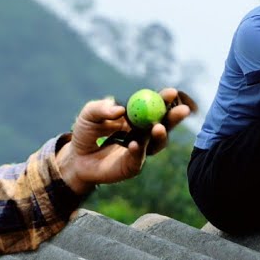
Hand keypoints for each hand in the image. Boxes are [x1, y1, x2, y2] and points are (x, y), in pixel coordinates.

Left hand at [58, 87, 192, 194]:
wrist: (76, 158)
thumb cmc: (85, 133)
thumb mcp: (88, 114)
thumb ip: (100, 108)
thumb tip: (119, 110)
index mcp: (136, 117)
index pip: (154, 106)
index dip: (165, 100)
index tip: (172, 93)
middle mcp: (143, 133)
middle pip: (164, 124)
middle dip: (175, 117)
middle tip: (183, 110)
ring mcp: (141, 150)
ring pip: (157, 143)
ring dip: (161, 135)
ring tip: (158, 128)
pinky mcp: (133, 166)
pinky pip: (139, 158)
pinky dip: (137, 151)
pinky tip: (134, 144)